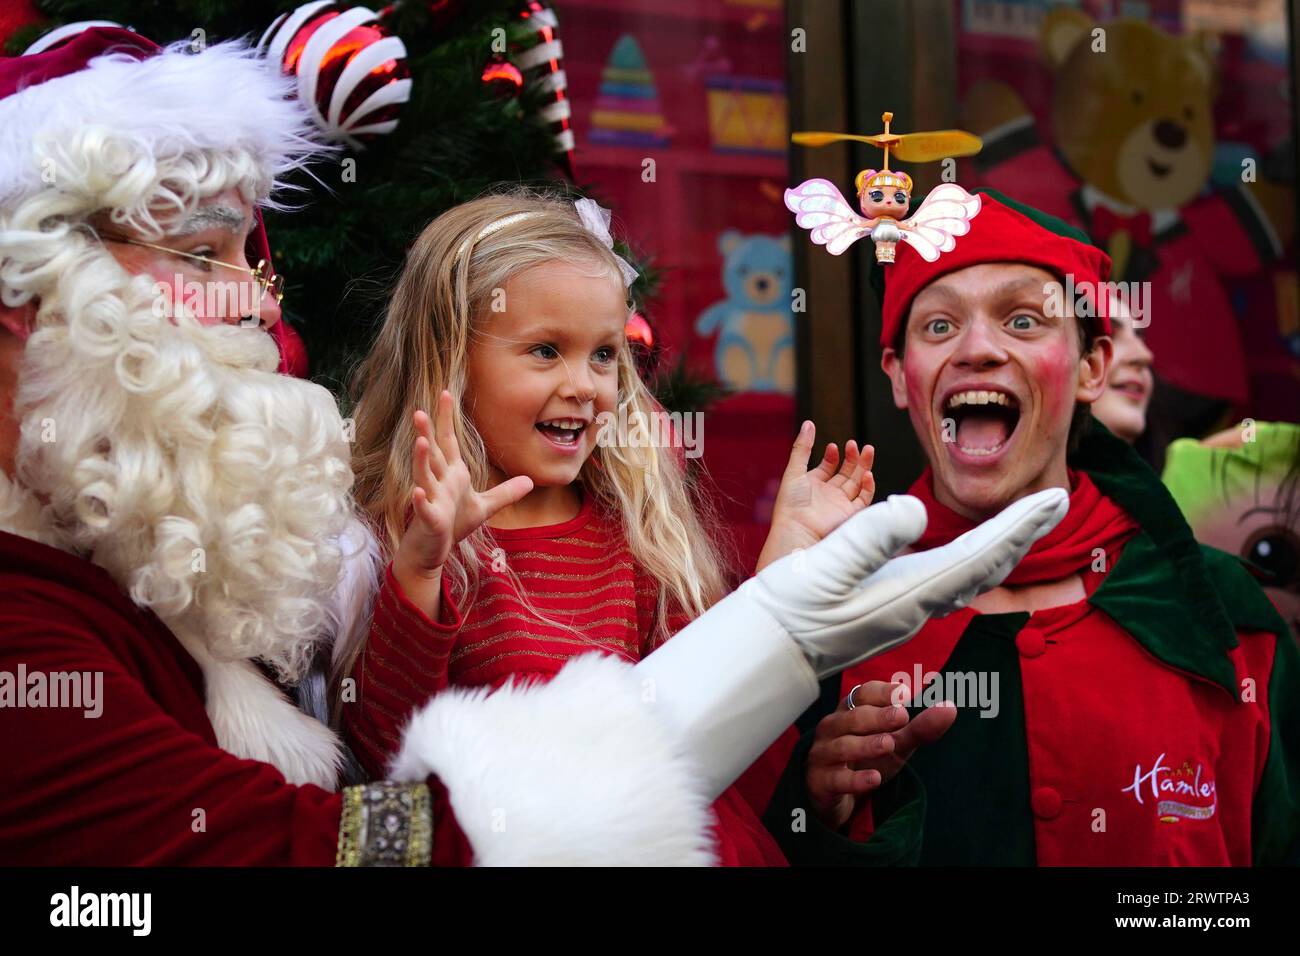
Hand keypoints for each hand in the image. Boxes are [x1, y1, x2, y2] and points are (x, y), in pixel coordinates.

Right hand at [393, 390, 532, 587]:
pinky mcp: (429, 519)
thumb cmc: (452, 525)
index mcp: (451, 475)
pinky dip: (421, 500)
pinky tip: (418, 491)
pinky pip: (424, 508)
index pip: (447, 441)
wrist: (431, 552)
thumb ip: (505, 492)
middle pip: (432, 453)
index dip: (446, 418)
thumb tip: (530, 480)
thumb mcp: (484, 507)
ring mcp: (432, 499)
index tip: (446, 392)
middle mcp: (439, 482)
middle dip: (426, 432)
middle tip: (420, 410)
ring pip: (424, 475)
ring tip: (420, 441)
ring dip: (421, 459)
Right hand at [633, 487, 1067, 801]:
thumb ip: (870, 537)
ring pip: (970, 574)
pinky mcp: (889, 607)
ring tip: (1028, 521)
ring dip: (1003, 544)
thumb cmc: (788, 611)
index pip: (981, 555)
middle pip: (986, 565)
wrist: (766, 655)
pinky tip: (974, 553)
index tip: (1058, 499)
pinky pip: (947, 579)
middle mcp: (917, 604)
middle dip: (1024, 531)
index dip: (1022, 526)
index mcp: (909, 592)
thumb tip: (917, 507)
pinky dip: (973, 557)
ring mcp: (905, 608)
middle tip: (1060, 500)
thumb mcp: (823, 567)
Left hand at [757, 421, 874, 571]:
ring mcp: (840, 504)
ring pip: (857, 482)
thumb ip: (802, 447)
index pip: (827, 467)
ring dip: (863, 466)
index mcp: (812, 485)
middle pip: (846, 473)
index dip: (833, 456)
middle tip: (855, 444)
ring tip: (867, 449)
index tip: (833, 446)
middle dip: (852, 458)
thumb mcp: (794, 470)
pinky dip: (868, 486)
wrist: (797, 530)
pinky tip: (867, 473)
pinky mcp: (850, 515)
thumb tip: (809, 423)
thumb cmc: (791, 503)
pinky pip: (864, 498)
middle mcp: (828, 495)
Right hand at [805, 680, 956, 829]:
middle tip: (902, 716)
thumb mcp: (896, 743)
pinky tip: (874, 779)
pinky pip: (836, 779)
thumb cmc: (866, 758)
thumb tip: (951, 707)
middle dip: (877, 716)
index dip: (881, 692)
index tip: (904, 693)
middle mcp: (833, 728)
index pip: (862, 694)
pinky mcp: (821, 782)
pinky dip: (855, 779)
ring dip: (866, 744)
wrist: (836, 795)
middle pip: (852, 717)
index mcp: (850, 711)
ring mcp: (823, 755)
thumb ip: (920, 727)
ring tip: (889, 744)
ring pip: (842, 746)